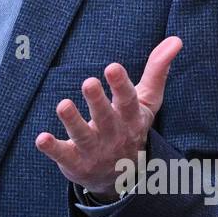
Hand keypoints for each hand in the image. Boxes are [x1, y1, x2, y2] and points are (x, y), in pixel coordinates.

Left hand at [35, 36, 182, 197]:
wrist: (122, 176)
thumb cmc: (131, 126)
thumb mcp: (146, 100)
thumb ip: (157, 70)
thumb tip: (176, 40)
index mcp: (131, 117)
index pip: (128, 100)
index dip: (120, 85)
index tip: (112, 67)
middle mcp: (113, 133)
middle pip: (105, 117)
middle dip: (97, 101)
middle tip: (88, 82)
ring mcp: (94, 149)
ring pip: (83, 135)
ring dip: (73, 121)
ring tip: (63, 105)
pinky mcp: (75, 162)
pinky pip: (63, 155)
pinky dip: (52, 148)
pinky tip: (41, 139)